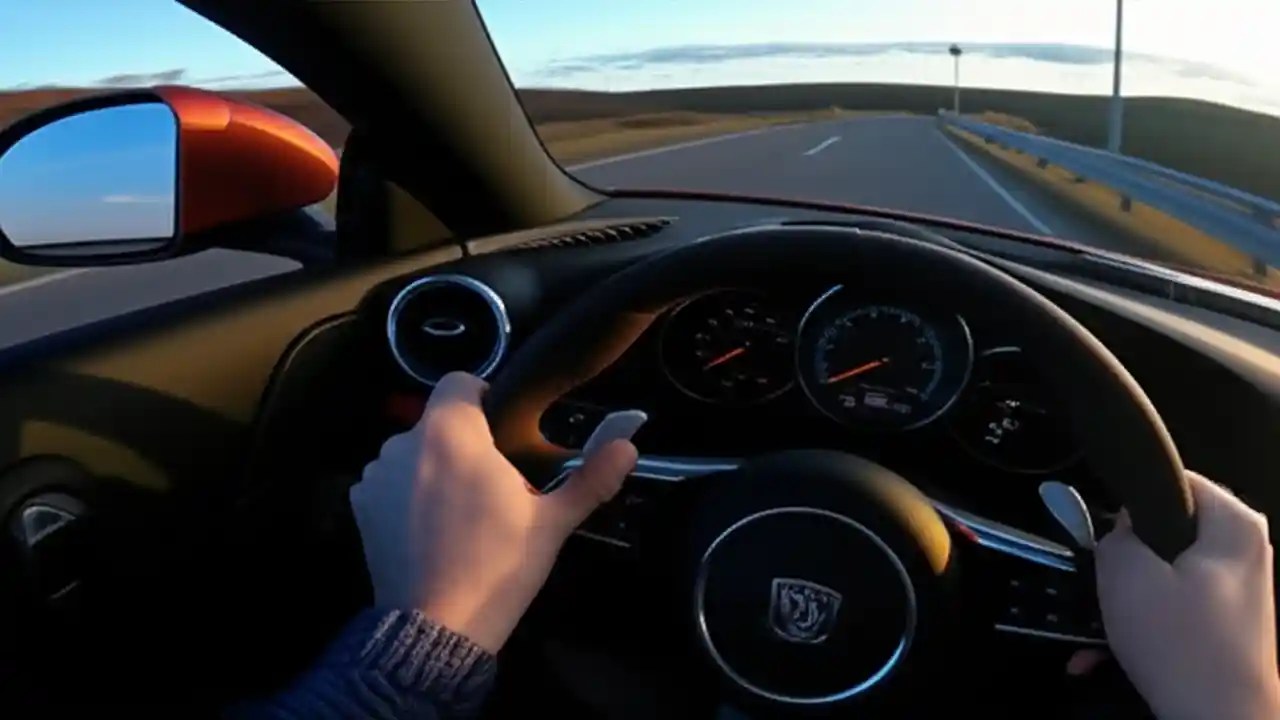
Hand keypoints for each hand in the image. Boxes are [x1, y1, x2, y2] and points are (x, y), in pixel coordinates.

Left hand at [348, 372, 638, 651]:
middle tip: (495, 485)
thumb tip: (630, 444)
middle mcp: (403, 443)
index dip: (485, 398)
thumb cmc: (498, 566)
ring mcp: (376, 476)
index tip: (505, 433)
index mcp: (450, 432)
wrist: (436, 629)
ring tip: (462, 514)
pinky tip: (430, 531)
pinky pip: (390, 483)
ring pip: (414, 453)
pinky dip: (408, 495)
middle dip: (465, 442)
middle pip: (439, 421)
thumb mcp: (552, 522)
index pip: (460, 381)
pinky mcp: (360, 508)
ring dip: (434, 468)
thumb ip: (591, 477)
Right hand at [1091, 472, 1279, 719]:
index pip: (1173, 481)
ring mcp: (1236, 593)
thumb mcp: (1126, 575)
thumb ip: (1115, 535)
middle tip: (1100, 584)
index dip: (1129, 502)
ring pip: (1161, 578)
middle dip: (1121, 563)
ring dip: (1120, 603)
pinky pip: (1171, 611)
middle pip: (1164, 533)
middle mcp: (1244, 552)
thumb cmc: (1180, 645)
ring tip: (1091, 628)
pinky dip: (1138, 628)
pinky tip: (1100, 654)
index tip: (1101, 532)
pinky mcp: (1224, 627)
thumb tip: (1122, 530)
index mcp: (1235, 525)